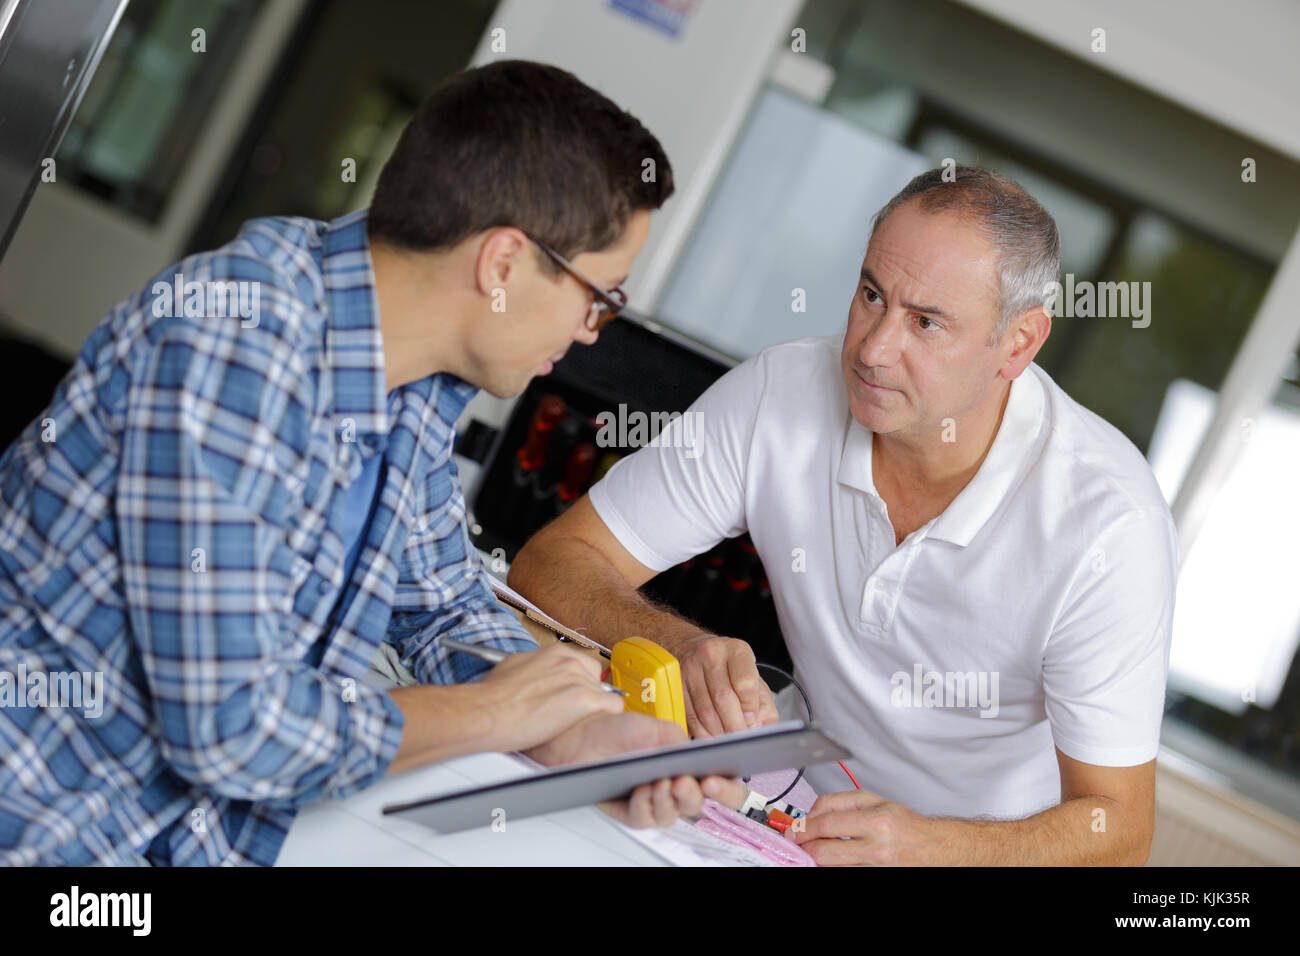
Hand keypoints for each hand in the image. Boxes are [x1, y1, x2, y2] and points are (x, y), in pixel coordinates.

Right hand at [474, 643, 623, 753]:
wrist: (488, 712)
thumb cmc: (492, 696)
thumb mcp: (514, 667)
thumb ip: (535, 668)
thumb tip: (536, 675)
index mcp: (554, 653)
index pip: (582, 665)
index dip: (577, 683)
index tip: (569, 695)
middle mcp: (570, 662)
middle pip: (595, 679)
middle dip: (585, 696)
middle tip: (567, 712)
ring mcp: (579, 679)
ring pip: (603, 695)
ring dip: (590, 710)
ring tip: (569, 723)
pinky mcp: (585, 699)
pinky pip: (612, 707)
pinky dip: (603, 718)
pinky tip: (585, 726)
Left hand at [524, 711, 747, 827]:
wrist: (583, 733)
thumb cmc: (618, 729)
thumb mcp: (657, 729)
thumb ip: (681, 742)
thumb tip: (697, 757)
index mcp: (686, 765)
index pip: (718, 785)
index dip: (724, 789)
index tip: (714, 781)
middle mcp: (672, 786)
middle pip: (696, 805)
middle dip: (693, 795)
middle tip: (685, 782)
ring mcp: (651, 800)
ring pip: (671, 815)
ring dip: (669, 800)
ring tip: (662, 783)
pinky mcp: (629, 810)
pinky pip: (644, 819)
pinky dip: (646, 806)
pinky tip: (643, 791)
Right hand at [675, 634, 779, 737]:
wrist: (693, 650)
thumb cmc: (728, 668)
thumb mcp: (752, 676)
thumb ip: (763, 702)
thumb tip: (758, 726)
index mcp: (736, 650)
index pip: (745, 682)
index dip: (750, 707)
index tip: (752, 719)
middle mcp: (710, 654)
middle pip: (723, 698)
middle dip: (734, 725)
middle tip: (740, 737)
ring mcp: (689, 668)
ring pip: (705, 711)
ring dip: (718, 733)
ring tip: (727, 739)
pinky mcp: (675, 685)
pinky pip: (689, 716)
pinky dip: (702, 733)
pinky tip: (711, 736)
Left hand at [784, 789, 939, 865]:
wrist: (935, 849)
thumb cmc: (905, 825)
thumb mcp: (875, 801)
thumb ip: (840, 802)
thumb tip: (811, 814)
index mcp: (876, 821)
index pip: (827, 824)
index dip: (803, 828)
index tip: (793, 831)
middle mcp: (877, 846)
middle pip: (825, 851)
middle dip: (805, 847)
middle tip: (796, 843)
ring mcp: (876, 867)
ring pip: (832, 867)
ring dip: (817, 859)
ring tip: (813, 851)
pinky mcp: (876, 877)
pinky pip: (846, 874)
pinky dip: (834, 867)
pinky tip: (832, 860)